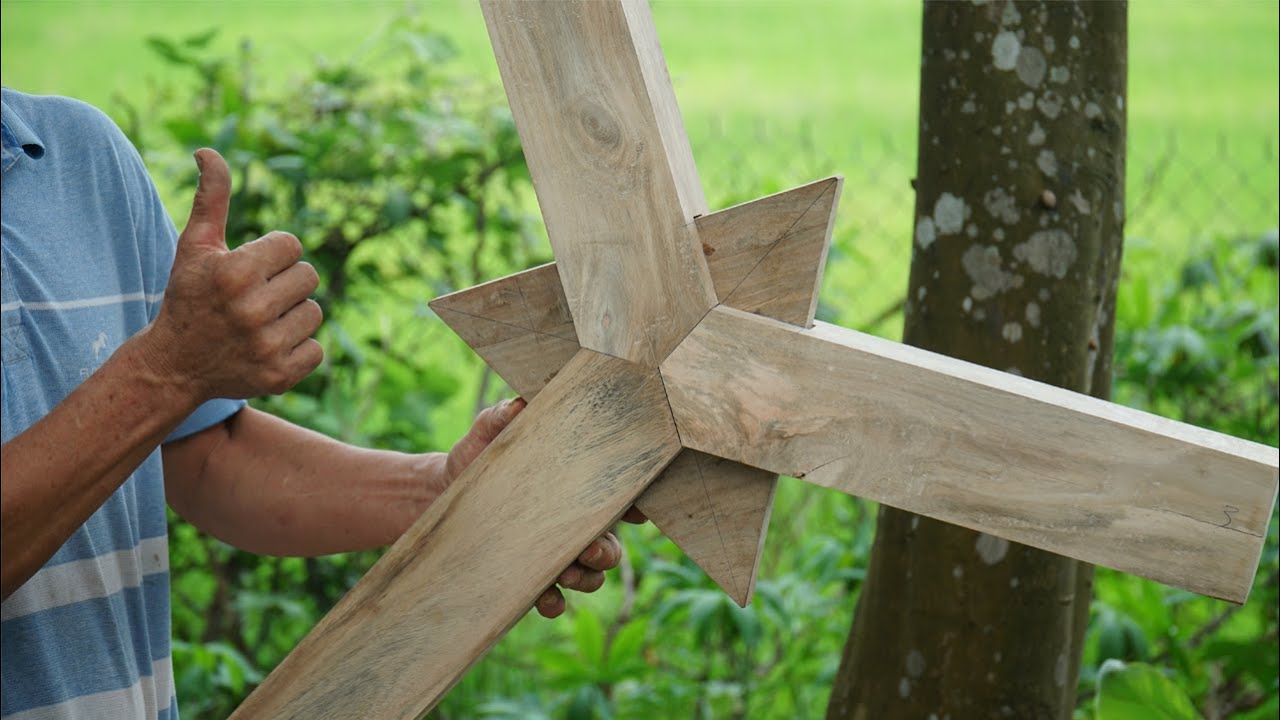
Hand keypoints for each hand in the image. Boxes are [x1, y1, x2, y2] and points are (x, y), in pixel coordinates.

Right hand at [139, 148, 322, 402]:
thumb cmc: (190, 296)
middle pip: (308, 276)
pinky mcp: (280, 375)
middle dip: (285, 283)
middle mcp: (252, 310)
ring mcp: (267, 346)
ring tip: (260, 323)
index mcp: (234, 273)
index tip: (249, 270)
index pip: (292, 245)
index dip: (272, 255)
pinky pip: (317, 349)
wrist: (174, 365)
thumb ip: (210, 198)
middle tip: (255, 298)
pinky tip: (267, 348)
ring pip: (314, 312)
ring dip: (293, 315)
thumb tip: (208, 151)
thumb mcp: (195, 246)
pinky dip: (298, 348)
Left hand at [442, 397, 646, 618]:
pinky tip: (547, 599)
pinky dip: (554, 602)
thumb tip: (518, 406)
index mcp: (575, 486)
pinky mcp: (528, 578)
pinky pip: (552, 598)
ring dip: (587, 577)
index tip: (637, 510)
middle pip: (610, 544)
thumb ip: (502, 416)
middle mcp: (573, 524)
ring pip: (590, 575)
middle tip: (591, 548)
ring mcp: (554, 554)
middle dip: (607, 551)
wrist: (438, 490)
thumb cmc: (477, 454)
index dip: (636, 503)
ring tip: (570, 572)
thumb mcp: (489, 431)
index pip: (617, 495)